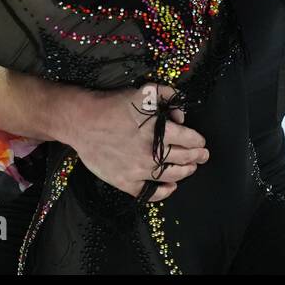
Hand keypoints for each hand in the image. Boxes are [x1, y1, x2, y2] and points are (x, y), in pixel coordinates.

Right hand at [61, 84, 209, 201]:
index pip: (189, 139)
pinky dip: (163, 192)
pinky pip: (149, 193)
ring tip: (190, 169)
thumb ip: (168, 96)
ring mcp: (138, 170)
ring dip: (185, 172)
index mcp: (158, 130)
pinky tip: (170, 186)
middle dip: (198, 157)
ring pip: (171, 176)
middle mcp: (151, 153)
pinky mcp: (125, 182)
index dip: (199, 141)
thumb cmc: (113, 105)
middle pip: (184, 158)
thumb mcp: (144, 91)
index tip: (201, 142)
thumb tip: (181, 114)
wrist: (82, 121)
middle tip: (203, 156)